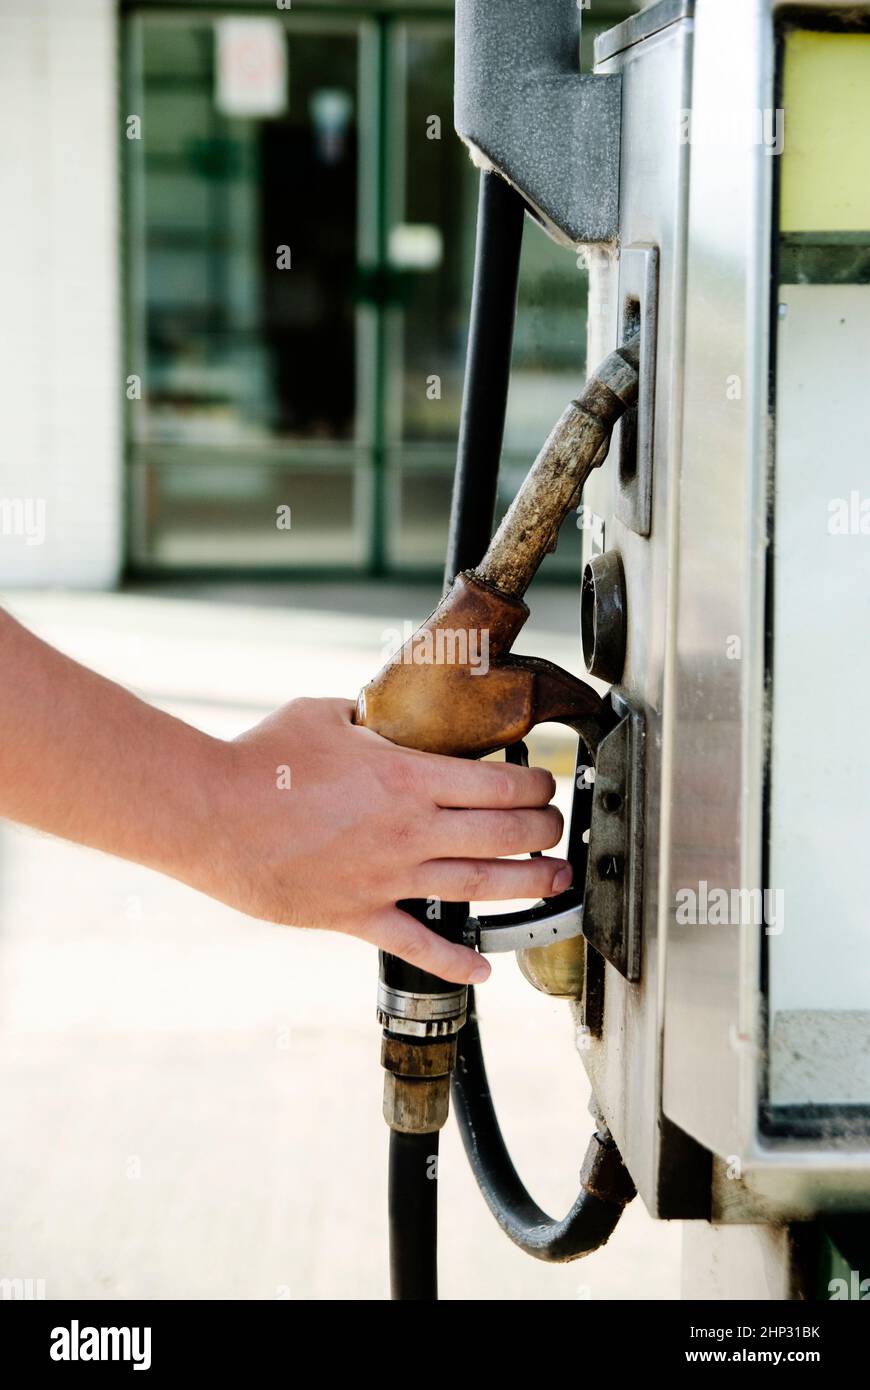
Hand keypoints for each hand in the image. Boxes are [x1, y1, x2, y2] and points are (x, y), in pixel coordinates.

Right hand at [207, 698, 568, 983]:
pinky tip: (483, 970)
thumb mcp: (324, 714)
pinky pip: (416, 943)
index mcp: (407, 776)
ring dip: (525, 886)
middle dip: (543, 833)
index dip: (535, 786)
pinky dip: (454, 962)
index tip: (545, 786)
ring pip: (478, 886)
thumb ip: (368, 717)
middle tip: (557, 832)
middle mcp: (408, 829)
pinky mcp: (356, 914)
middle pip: (502, 834)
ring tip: (554, 885)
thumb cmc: (261, 759)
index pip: (499, 783)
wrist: (210, 814)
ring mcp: (386, 876)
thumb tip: (385, 715)